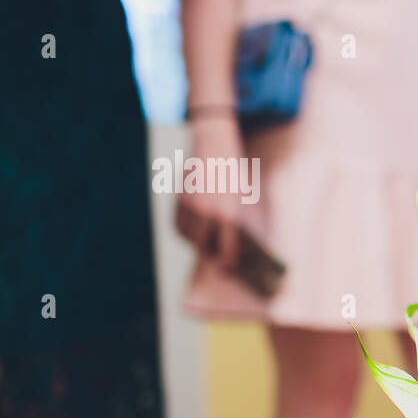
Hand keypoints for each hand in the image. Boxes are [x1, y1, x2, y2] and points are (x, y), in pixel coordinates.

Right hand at [176, 114, 242, 269]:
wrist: (213, 147)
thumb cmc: (233, 176)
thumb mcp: (240, 200)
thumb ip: (232, 224)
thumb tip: (227, 248)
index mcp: (227, 213)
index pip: (226, 247)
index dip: (228, 262)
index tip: (229, 270)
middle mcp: (205, 212)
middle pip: (205, 247)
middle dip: (212, 255)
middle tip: (219, 260)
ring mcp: (188, 207)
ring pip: (190, 238)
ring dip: (199, 243)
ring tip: (208, 243)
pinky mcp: (177, 201)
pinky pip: (178, 227)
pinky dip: (187, 232)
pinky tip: (196, 231)